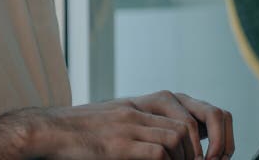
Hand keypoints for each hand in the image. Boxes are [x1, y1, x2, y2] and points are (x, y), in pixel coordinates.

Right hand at [19, 92, 233, 159]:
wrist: (46, 131)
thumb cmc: (80, 134)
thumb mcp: (116, 123)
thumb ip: (142, 128)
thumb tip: (172, 142)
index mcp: (140, 103)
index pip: (187, 109)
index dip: (207, 131)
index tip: (211, 153)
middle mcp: (138, 109)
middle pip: (187, 124)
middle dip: (201, 151)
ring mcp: (128, 125)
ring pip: (177, 137)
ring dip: (185, 159)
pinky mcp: (117, 145)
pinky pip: (157, 153)